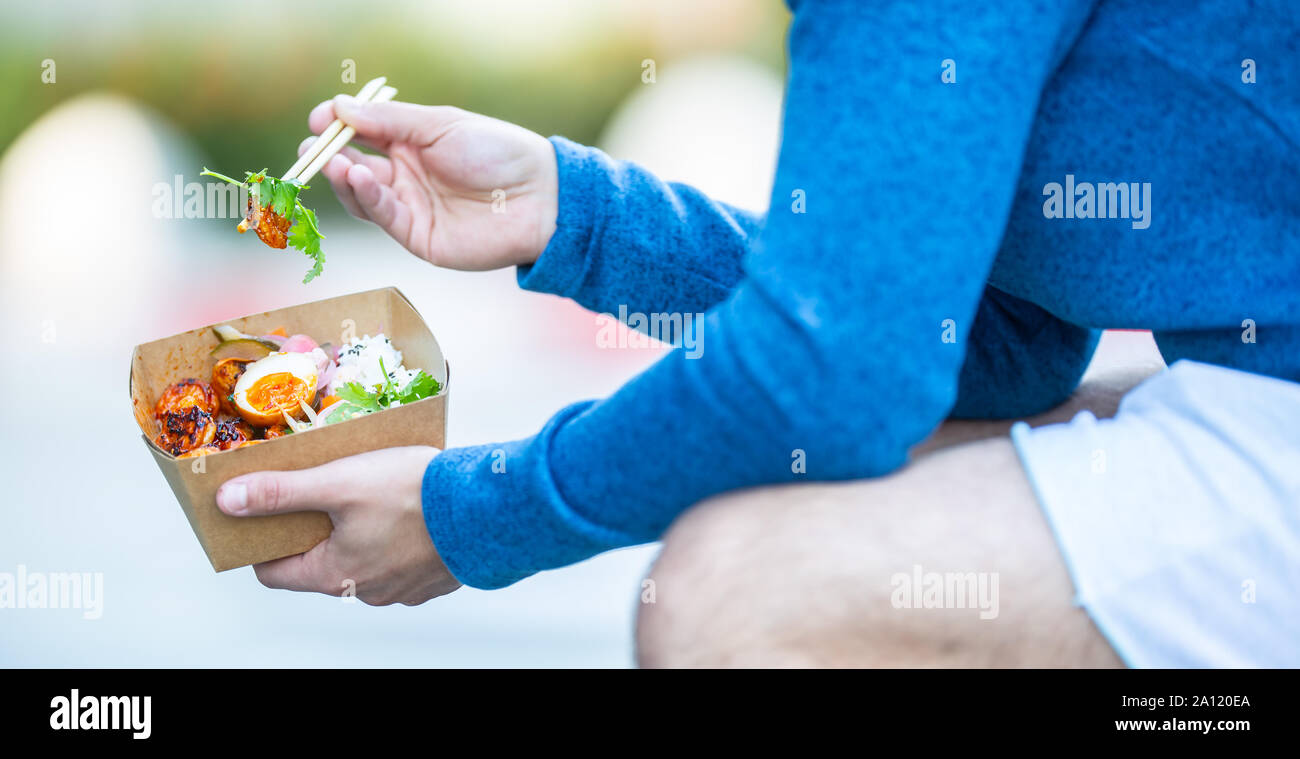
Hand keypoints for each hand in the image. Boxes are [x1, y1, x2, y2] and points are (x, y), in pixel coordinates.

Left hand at [215, 446, 460, 604]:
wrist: (488, 509)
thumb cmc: (414, 495)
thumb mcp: (338, 482)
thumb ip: (281, 492)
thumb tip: (228, 502)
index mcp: (334, 574)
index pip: (274, 571)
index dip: (264, 540)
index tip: (269, 511)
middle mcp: (365, 592)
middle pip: (320, 564)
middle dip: (317, 529)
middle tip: (325, 490)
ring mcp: (403, 590)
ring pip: (363, 562)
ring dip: (360, 534)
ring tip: (372, 494)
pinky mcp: (434, 580)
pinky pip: (401, 562)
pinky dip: (396, 540)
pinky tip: (408, 511)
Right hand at [301, 95, 557, 270]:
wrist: (538, 196)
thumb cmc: (497, 152)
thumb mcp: (441, 125)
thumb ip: (391, 121)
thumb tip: (340, 108)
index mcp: (411, 142)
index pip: (362, 133)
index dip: (337, 126)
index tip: (320, 118)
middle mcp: (405, 175)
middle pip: (353, 166)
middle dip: (328, 155)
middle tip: (313, 146)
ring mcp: (410, 206)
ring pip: (361, 194)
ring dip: (342, 178)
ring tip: (333, 162)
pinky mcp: (418, 236)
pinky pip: (383, 215)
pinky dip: (367, 197)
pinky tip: (359, 178)